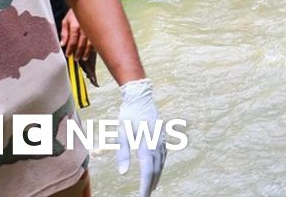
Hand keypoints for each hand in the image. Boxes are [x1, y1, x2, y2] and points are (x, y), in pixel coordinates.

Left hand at [59, 9, 93, 60]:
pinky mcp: (98, 29)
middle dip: (78, 52)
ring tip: (84, 57)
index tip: (68, 54)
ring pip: (90, 43)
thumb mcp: (66, 20)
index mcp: (75, 26)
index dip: (70, 49)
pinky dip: (94, 46)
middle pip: (81, 44)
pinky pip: (97, 40)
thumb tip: (63, 44)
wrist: (87, 2)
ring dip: (87, 52)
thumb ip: (64, 33)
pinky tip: (92, 50)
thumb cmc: (75, 12)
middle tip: (76, 58)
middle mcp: (84, 28)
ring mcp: (92, 28)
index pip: (72, 41)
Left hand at [117, 79, 165, 196]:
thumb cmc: (128, 115)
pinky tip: (156, 169)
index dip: (146, 186)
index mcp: (147, 145)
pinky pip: (163, 156)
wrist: (141, 98)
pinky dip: (160, 166)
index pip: (148, 171)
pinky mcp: (162, 137)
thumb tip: (123, 173)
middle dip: (151, 185)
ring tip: (151, 188)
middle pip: (156, 170)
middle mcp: (157, 144)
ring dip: (156, 177)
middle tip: (145, 196)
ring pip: (161, 163)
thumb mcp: (122, 134)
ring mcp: (161, 140)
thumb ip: (123, 154)